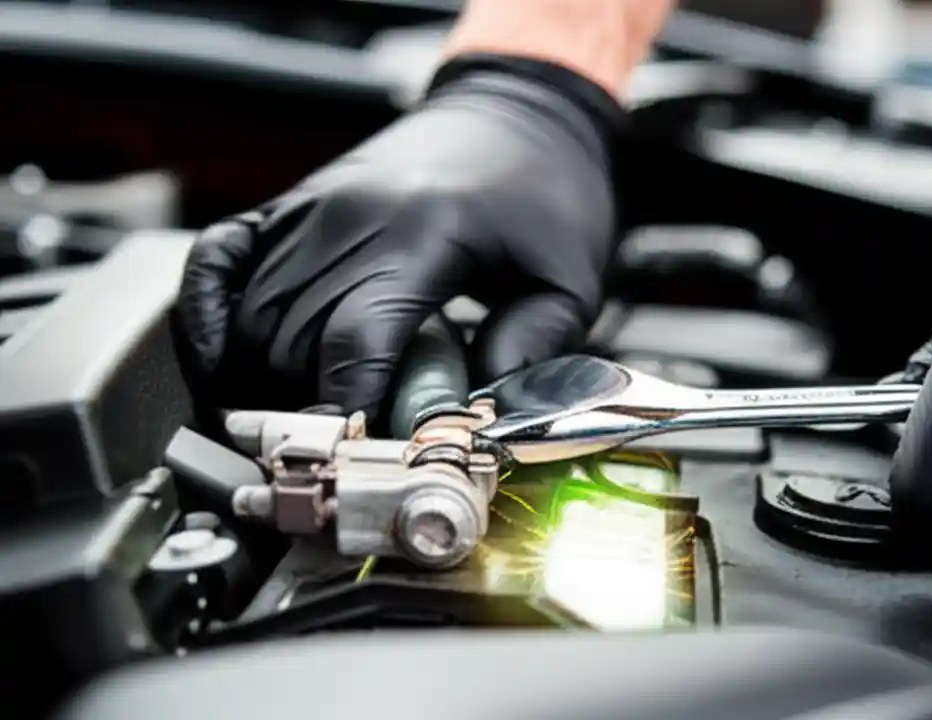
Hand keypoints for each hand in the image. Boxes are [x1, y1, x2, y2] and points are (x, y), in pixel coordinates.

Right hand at [174, 58, 618, 420]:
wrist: (518, 113)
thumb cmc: (547, 195)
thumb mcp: (570, 280)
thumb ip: (531, 352)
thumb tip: (475, 420)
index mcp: (425, 233)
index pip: (356, 338)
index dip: (345, 406)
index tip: (351, 454)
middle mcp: (352, 216)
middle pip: (291, 338)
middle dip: (307, 406)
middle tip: (341, 448)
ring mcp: (311, 207)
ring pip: (250, 314)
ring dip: (262, 379)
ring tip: (301, 421)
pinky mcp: (289, 204)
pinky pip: (216, 262)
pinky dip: (203, 318)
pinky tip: (221, 364)